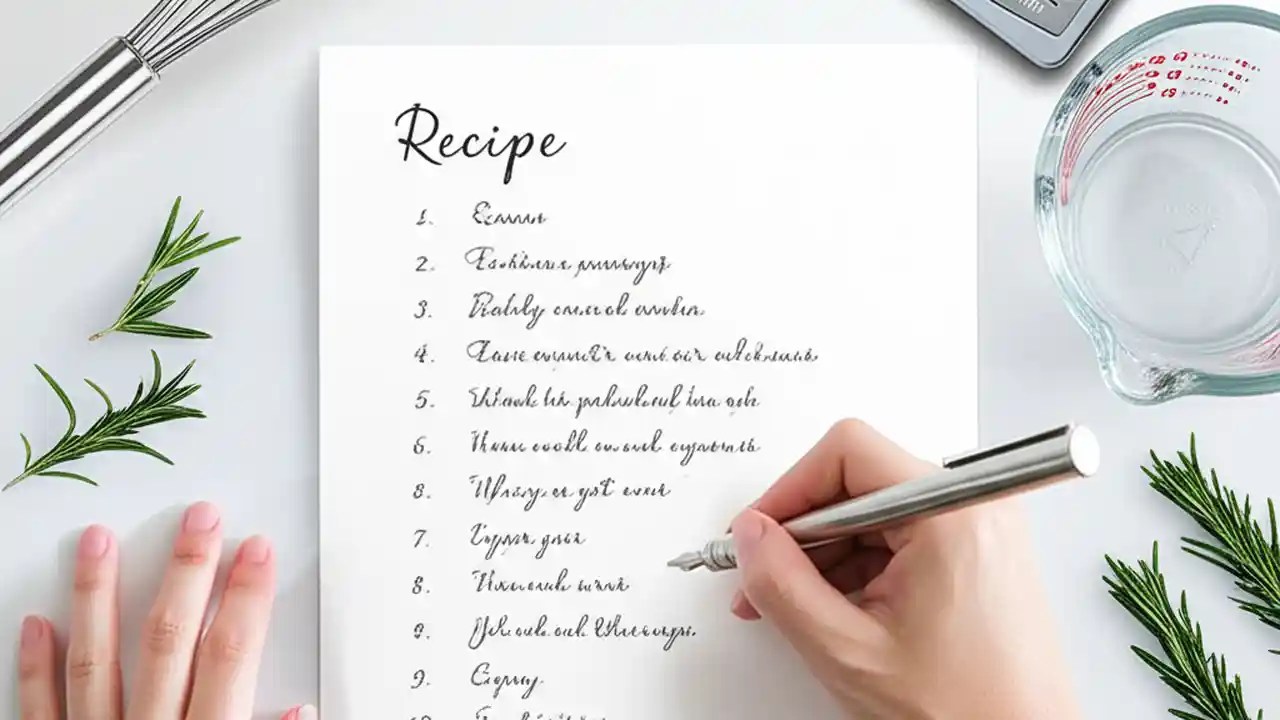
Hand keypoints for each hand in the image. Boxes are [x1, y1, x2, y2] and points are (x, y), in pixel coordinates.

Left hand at [16, 501, 314, 719]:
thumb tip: (303, 710)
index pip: (230, 655)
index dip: (247, 599)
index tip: (258, 552)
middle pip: (169, 640)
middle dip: (189, 573)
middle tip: (200, 520)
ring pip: (97, 661)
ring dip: (98, 596)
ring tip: (99, 541)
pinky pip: (43, 710)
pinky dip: (39, 667)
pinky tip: (40, 623)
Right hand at [729, 420, 1080, 719]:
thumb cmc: (965, 713)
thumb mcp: (847, 649)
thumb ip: (782, 583)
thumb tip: (749, 536)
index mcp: (951, 513)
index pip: (848, 452)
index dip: (789, 490)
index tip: (759, 532)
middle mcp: (976, 506)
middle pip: (859, 480)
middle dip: (804, 532)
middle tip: (767, 577)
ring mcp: (982, 529)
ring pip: (875, 512)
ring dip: (828, 555)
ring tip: (802, 609)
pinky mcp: (980, 553)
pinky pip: (902, 537)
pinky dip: (861, 568)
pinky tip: (839, 611)